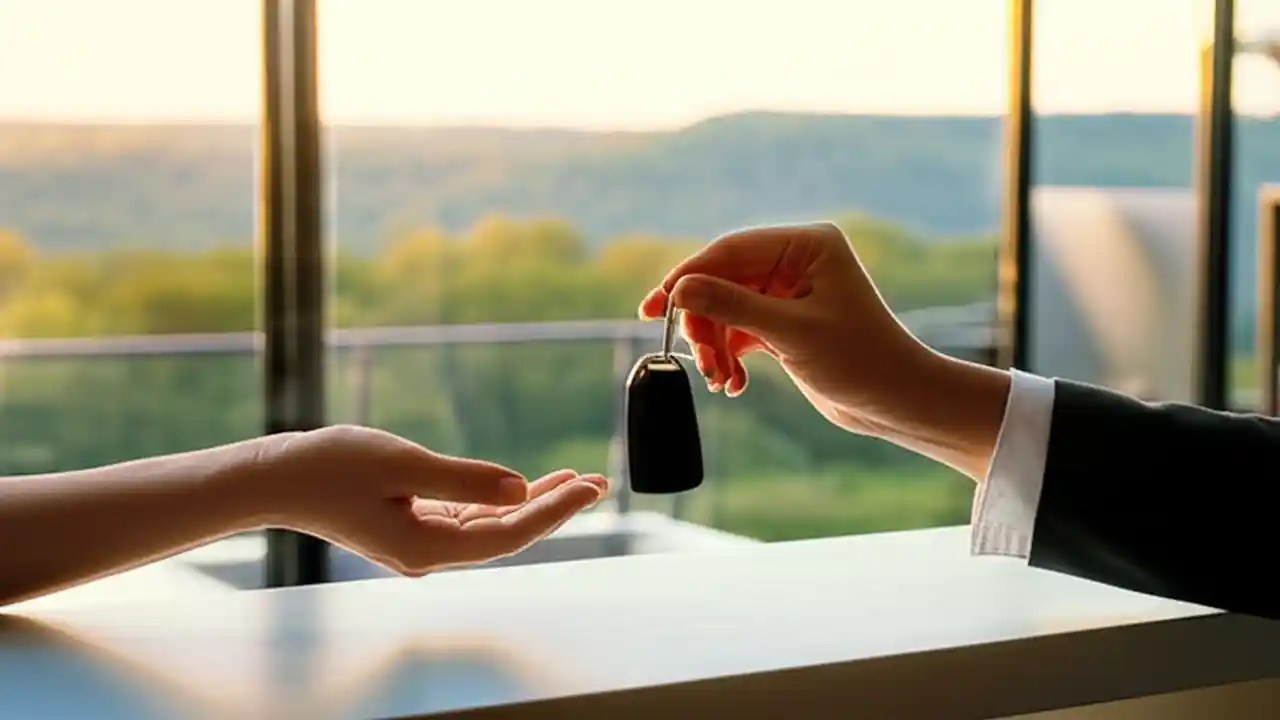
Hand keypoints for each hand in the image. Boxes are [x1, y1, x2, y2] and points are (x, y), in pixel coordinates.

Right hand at [248, 425, 607, 574]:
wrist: (276, 477)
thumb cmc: (331, 466)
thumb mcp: (404, 465)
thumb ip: (465, 480)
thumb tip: (522, 491)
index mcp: (428, 549)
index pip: (509, 534)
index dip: (555, 511)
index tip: (591, 486)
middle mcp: (428, 556)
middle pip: (507, 534)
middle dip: (555, 508)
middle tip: (600, 482)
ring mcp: (419, 544)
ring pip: (491, 527)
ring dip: (532, 503)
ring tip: (576, 480)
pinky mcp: (411, 527)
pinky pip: (469, 519)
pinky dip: (499, 501)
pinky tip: (524, 486)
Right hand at [638, 222, 1009, 479]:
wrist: (896, 402)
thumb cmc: (859, 360)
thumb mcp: (790, 333)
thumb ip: (732, 307)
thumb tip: (679, 290)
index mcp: (807, 245)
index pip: (730, 251)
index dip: (688, 278)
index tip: (656, 308)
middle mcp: (796, 262)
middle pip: (722, 281)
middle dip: (704, 323)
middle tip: (697, 359)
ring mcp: (788, 292)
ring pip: (725, 310)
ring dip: (714, 346)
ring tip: (719, 379)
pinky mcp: (784, 323)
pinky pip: (738, 331)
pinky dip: (729, 356)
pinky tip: (732, 383)